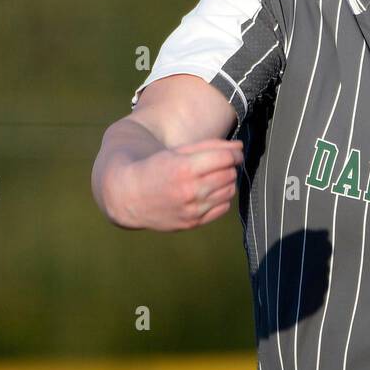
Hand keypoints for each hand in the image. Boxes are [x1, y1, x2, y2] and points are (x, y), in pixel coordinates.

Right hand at [107, 138, 244, 230]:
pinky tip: (208, 192)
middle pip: (229, 174)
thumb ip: (211, 147)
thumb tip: (240, 148)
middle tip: (220, 164)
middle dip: (229, 167)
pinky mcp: (192, 222)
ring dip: (227, 182)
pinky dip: (221, 198)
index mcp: (184, 168)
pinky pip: (223, 207)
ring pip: (229, 191)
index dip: (235, 154)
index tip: (234, 153)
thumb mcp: (178, 151)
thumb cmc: (155, 167)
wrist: (129, 196)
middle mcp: (189, 191)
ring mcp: (191, 210)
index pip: (226, 159)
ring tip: (212, 177)